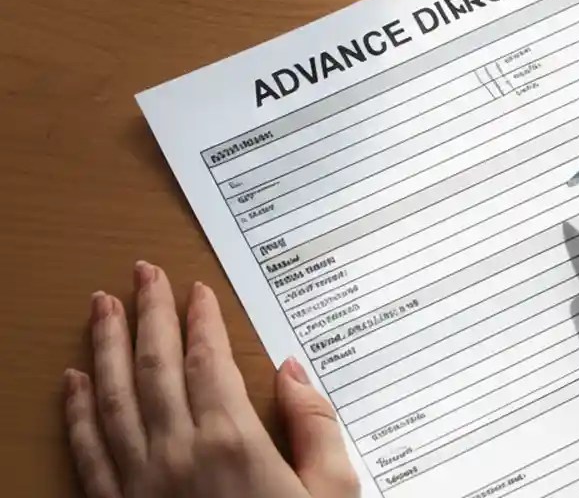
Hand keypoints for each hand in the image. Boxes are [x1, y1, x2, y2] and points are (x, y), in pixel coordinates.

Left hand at [63, 262, 358, 497]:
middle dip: (146, 313)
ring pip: (111, 398)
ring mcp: (139, 483)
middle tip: (142, 274)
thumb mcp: (332, 490)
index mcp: (232, 440)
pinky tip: (73, 381)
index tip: (195, 289)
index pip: (205, 359)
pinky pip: (87, 450)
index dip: (199, 318)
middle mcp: (177, 453)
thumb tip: (292, 371)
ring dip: (105, 346)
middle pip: (153, 366)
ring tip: (102, 307)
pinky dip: (76, 411)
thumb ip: (315, 426)